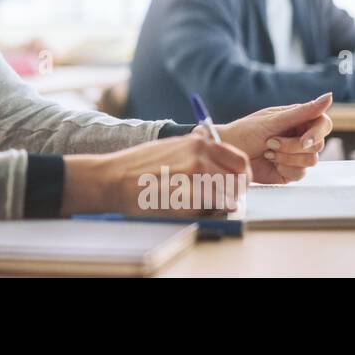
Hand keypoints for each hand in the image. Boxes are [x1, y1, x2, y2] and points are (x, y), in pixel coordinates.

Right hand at [62, 135, 250, 217]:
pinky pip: (212, 209)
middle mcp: (201, 155)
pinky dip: (206, 213)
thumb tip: (210, 142)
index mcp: (198, 143)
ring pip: (228, 196)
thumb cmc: (138, 166)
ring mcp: (196, 175)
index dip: (241, 176)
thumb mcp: (169, 146)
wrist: (113, 179)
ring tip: (198, 205)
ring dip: (219, 204)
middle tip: (220, 201)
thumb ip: (193, 147)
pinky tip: (187, 209)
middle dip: (233, 193)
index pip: (239, 160)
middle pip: (238, 180)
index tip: (236, 185)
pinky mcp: (188, 194)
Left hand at [216, 93, 332, 183]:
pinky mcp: (291, 171)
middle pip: (318, 145)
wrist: (229, 152)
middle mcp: (300, 137)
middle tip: (270, 142)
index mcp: (299, 120)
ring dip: (286, 157)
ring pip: (311, 161)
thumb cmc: (246, 131)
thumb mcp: (275, 120)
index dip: (317, 133)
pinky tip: (270, 162)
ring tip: (268, 151)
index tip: (304, 141)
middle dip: (292, 146)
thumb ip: (303, 111)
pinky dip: (284, 168)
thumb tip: (329, 96)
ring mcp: (297, 155)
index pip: (323, 124)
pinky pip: (300, 174)